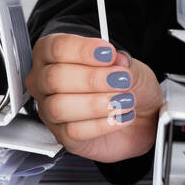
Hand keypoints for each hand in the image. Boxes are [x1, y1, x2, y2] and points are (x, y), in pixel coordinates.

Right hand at [26, 33, 162, 163]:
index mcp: (52, 54)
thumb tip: (115, 62)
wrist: (139, 112)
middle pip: (54, 78)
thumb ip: (119, 61)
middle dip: (92, 79)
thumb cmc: (123, 83)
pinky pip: (73, 131)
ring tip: (123, 100)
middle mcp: (44, 81)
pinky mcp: (62, 136)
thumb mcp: (127, 64)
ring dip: (96, 103)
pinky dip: (101, 124)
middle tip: (121, 80)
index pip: (56, 48)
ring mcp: (50, 110)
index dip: (83, 51)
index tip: (108, 54)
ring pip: (59, 107)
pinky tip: (119, 117)